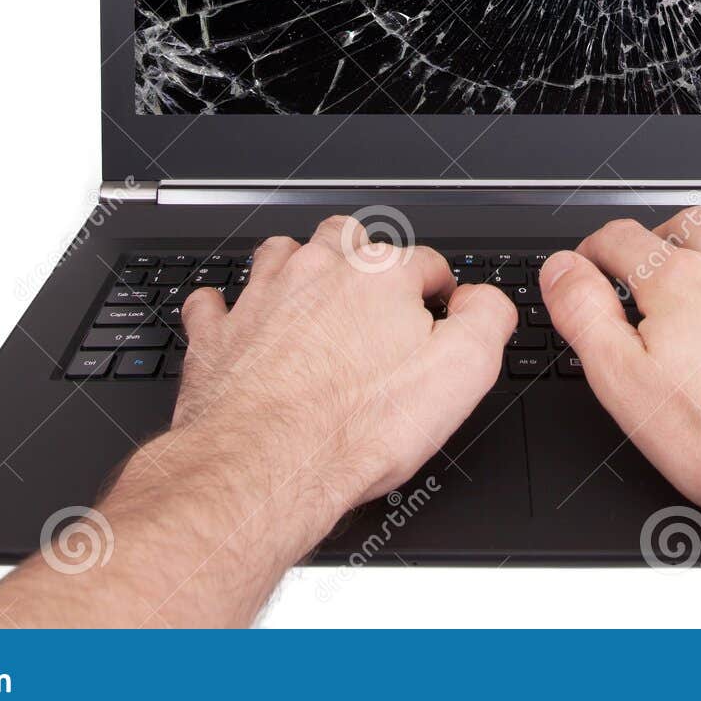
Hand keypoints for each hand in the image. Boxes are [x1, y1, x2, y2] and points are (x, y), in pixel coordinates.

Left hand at [169, 215, 517, 527]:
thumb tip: (485, 300)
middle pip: (346, 238)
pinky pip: (214, 303)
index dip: (439, 287)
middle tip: (375, 293)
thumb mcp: (463, 372)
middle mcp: (317, 273)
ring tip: (310, 297)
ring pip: (280, 255)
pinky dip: (225, 308)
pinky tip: (235, 322)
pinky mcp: (217, 335)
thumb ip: (487, 320)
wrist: (268, 462)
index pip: (424, 260)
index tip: (439, 310)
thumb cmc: (357, 426)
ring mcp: (261, 299)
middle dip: (364, 256)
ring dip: (297, 267)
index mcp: (380, 276)